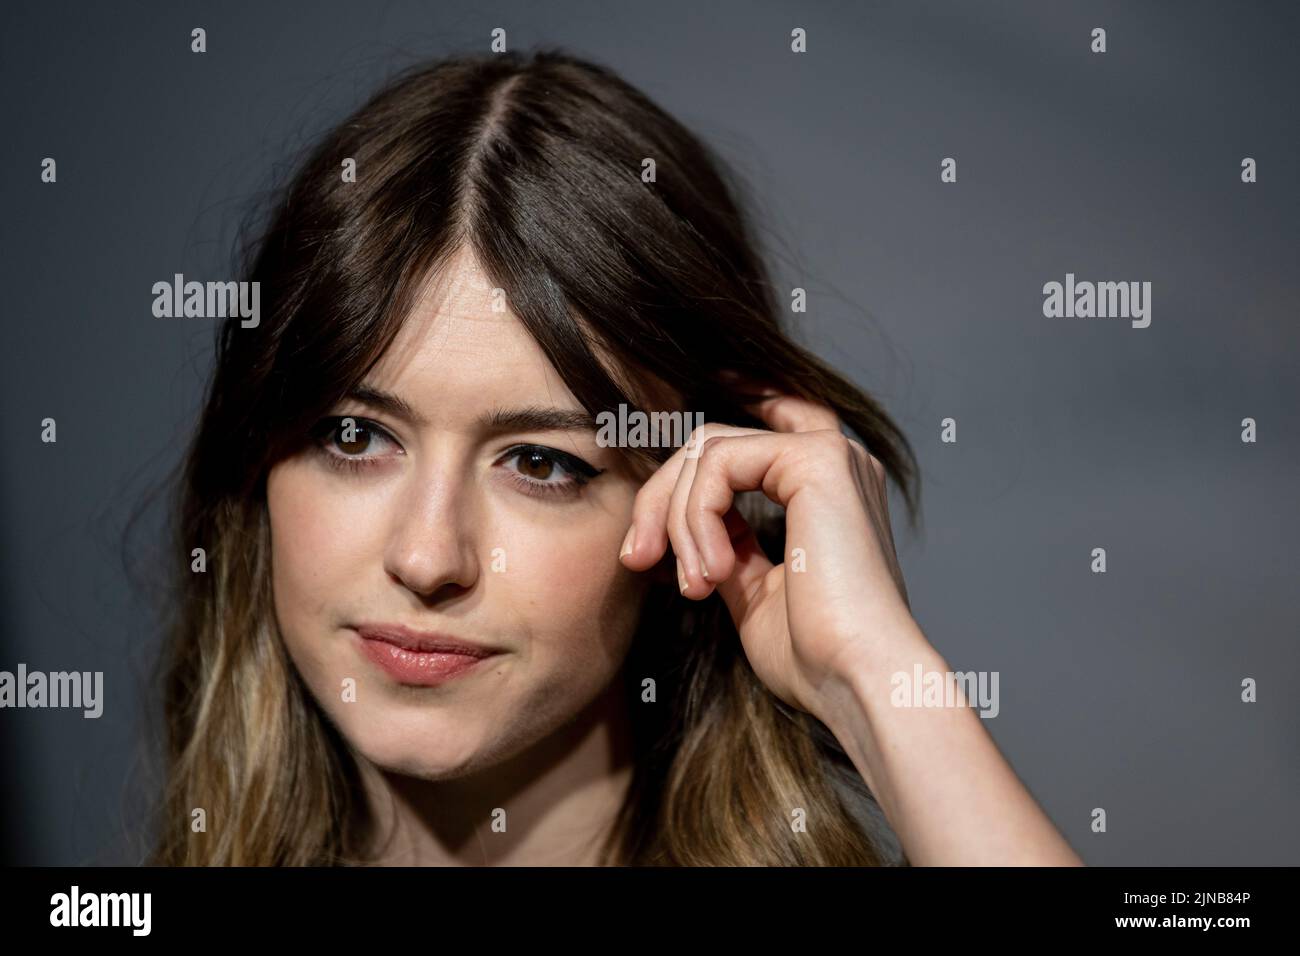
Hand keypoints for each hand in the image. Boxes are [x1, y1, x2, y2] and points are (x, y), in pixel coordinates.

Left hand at [618, 389, 919, 718]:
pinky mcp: (818, 460)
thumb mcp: (754, 593)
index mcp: (830, 489)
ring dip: (677, 519)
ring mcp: (831, 454)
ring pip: (709, 449)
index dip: (733, 399)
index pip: (774, 416)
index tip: (675, 414)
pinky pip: (720, 462)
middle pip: (716, 440)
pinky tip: (713, 571)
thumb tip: (685, 528)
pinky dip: (697, 516)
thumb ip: (726, 546)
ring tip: (692, 584)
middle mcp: (837, 461)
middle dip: (662, 498)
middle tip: (638, 559)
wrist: (857, 678)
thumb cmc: (815, 656)